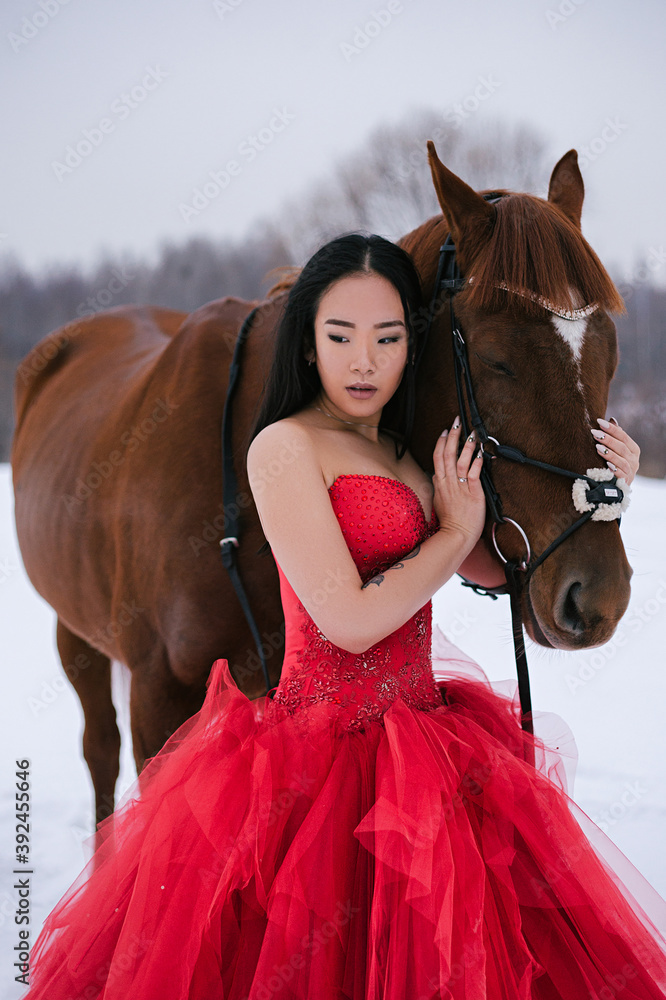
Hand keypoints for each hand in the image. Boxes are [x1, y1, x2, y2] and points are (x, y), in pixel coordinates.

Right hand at [432, 416, 485, 547]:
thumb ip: (440, 486)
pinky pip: (473, 474)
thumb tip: (438, 476)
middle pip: (447, 454)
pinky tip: (479, 453)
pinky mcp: (473, 493)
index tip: (445, 431)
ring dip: (466, 445)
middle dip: (452, 436)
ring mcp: (460, 487)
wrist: (456, 536)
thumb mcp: (439, 501)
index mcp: (440, 483)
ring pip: (460, 461)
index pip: (438, 457)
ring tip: (471, 433)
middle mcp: (448, 483)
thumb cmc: (450, 521)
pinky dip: (476, 462)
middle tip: (457, 422)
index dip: (442, 442)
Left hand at [590, 417, 639, 484]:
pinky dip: (614, 470)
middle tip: (594, 433)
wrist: (615, 487)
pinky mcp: (625, 482)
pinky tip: (607, 465)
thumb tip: (612, 420)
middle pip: (622, 447)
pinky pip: (621, 475)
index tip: (599, 422)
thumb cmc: (614, 464)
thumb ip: (616, 436)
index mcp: (633, 450)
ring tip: (597, 447)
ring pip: (621, 461)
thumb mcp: (616, 450)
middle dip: (608, 439)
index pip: (623, 436)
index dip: (612, 429)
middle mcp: (634, 460)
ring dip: (609, 453)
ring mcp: (631, 472)